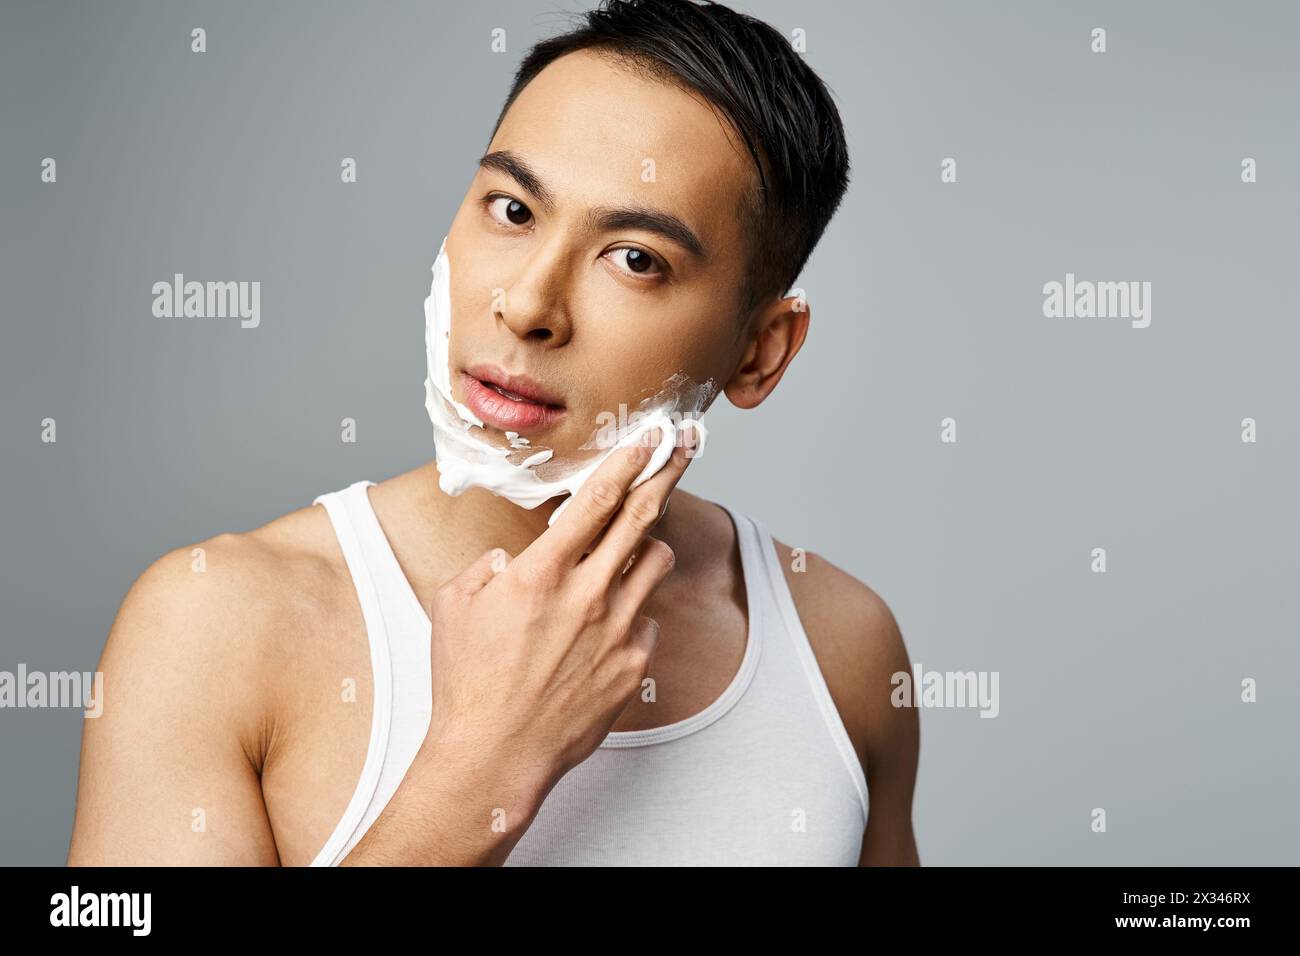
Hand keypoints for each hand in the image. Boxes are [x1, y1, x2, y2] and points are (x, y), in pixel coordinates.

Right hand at [423, 423, 700, 800]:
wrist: (493, 757)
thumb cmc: (466, 683)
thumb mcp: (454, 607)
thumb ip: (485, 568)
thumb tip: (508, 559)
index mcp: (542, 572)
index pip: (597, 498)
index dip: (629, 458)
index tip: (650, 434)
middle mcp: (588, 595)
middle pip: (643, 516)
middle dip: (667, 471)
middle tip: (683, 445)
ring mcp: (617, 632)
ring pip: (654, 564)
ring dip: (646, 546)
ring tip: (629, 549)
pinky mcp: (633, 667)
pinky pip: (645, 622)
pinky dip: (630, 616)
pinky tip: (601, 633)